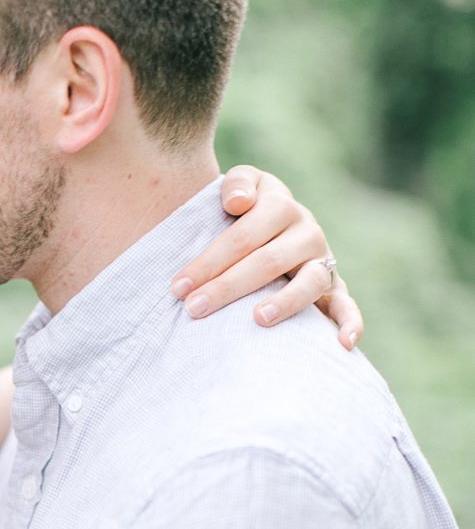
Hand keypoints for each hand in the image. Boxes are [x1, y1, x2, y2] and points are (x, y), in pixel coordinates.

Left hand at [170, 167, 363, 349]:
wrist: (272, 221)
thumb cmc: (245, 208)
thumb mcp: (240, 185)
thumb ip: (237, 184)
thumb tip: (239, 203)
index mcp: (280, 206)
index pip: (241, 237)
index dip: (208, 262)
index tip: (178, 287)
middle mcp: (307, 232)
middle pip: (267, 261)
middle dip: (227, 287)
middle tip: (194, 309)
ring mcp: (323, 260)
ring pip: (309, 282)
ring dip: (286, 302)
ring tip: (258, 318)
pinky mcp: (335, 286)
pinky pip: (347, 306)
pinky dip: (350, 323)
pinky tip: (342, 343)